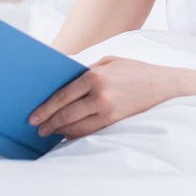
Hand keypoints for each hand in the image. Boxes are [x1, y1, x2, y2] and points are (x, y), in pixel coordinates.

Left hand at [28, 56, 179, 138]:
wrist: (163, 86)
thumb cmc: (133, 70)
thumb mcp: (108, 61)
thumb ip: (85, 69)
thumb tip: (60, 75)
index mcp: (95, 76)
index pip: (63, 95)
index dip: (46, 108)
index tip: (33, 116)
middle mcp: (100, 94)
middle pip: (66, 114)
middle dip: (49, 123)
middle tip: (37, 128)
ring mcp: (108, 110)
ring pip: (76, 127)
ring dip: (60, 131)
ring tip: (49, 133)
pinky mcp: (115, 121)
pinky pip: (90, 131)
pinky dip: (76, 134)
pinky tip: (67, 134)